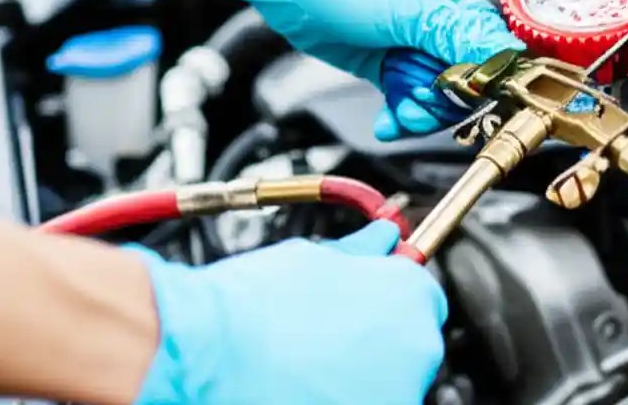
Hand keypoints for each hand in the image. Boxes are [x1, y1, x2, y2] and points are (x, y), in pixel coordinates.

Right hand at [126, 221, 446, 404]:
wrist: (206, 351)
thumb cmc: (252, 303)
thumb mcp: (313, 260)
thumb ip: (361, 254)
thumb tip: (384, 239)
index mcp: (410, 296)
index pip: (422, 297)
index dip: (389, 301)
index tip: (366, 305)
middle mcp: (416, 348)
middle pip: (409, 342)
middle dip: (376, 338)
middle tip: (325, 334)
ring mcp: (398, 394)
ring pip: (390, 380)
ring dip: (362, 373)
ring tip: (307, 361)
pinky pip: (370, 402)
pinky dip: (345, 397)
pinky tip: (304, 386)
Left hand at [177, 0, 523, 139]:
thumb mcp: (408, 11)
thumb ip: (458, 36)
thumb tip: (509, 55)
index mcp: (453, 4)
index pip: (493, 55)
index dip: (482, 86)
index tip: (464, 103)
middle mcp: (437, 25)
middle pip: (464, 85)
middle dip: (441, 105)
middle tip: (416, 105)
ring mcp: (409, 44)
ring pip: (433, 97)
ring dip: (417, 114)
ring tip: (397, 115)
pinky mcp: (384, 61)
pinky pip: (405, 98)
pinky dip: (398, 115)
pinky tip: (386, 122)